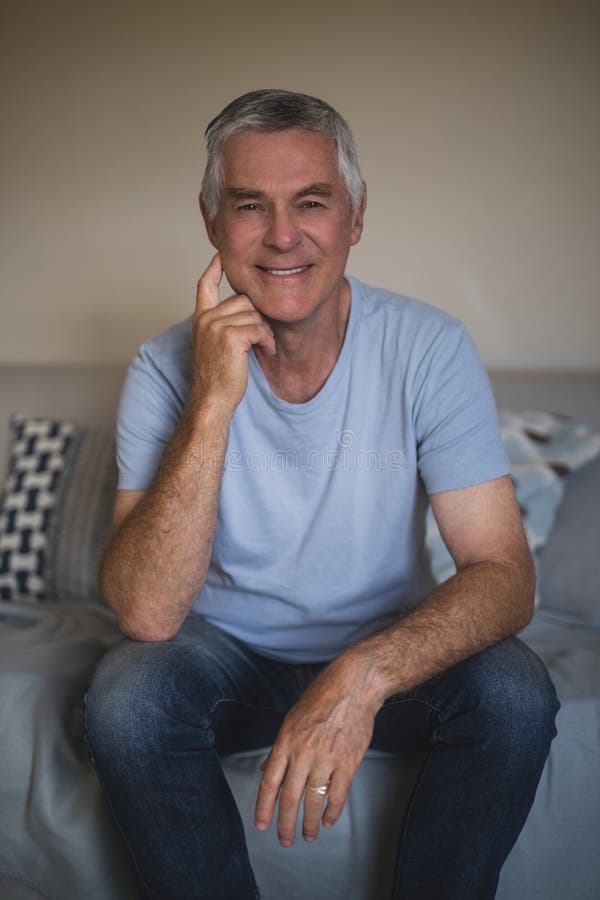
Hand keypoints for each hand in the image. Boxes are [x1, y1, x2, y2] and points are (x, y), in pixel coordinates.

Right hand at [191, 253, 275, 412]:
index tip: (222, 255)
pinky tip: (265, 353)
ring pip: (255, 314)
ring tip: (263, 348)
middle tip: (262, 340)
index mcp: (201, 319)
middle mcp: (205, 318)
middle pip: (244, 300)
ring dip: (265, 332)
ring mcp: (215, 326)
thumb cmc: (219, 378)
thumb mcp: (218, 345)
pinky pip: (260, 328)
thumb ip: (227, 324)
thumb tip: (251, 307)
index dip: (215, 268)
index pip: (205, 285)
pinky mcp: (230, 336)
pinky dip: (268, 341)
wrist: (212, 401)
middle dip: (258, 318)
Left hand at [254, 654, 380, 845]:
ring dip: (310, 823)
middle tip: (284, 839)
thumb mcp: (292, 718)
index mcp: (286, 741)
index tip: (261, 825)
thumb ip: (280, 747)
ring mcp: (327, 758)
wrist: (353, 685)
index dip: (264, 807)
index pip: (269, 782)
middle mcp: (303, 752)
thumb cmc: (322, 697)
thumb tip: (266, 771)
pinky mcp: (348, 762)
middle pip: (289, 797)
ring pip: (314, 801)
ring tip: (309, 835)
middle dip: (285, 823)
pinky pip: (338, 794)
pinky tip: (328, 820)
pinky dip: (332, 811)